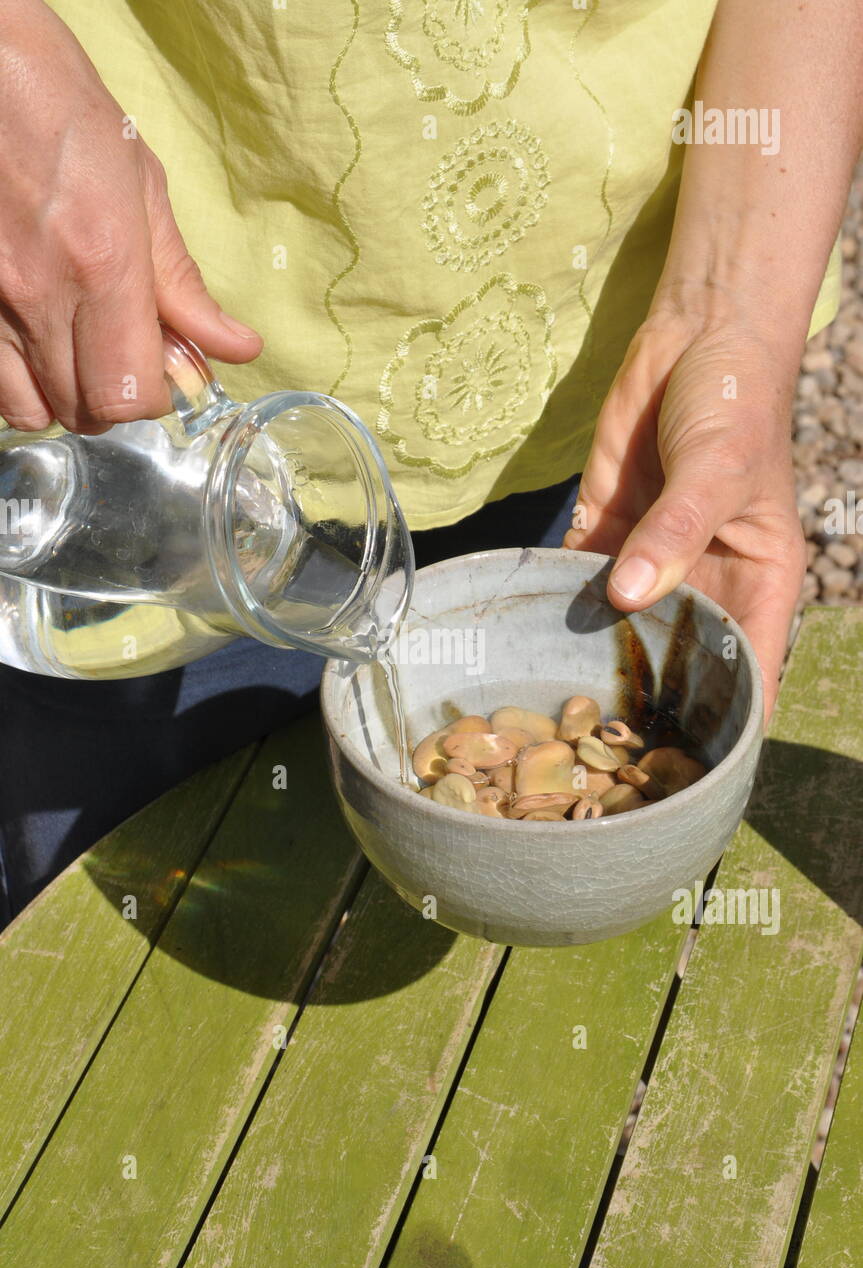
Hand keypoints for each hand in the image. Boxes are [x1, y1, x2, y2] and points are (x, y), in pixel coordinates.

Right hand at [0, 0, 261, 434]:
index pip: (131, 394)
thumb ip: (184, 283)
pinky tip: (35, 344)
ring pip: (33, 409)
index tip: (161, 371)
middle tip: (121, 359)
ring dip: (63, 397)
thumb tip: (235, 347)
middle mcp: (41, 295)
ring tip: (76, 355)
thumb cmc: (63, 113)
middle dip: (114, 400)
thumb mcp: (141, 187)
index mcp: (103, 265)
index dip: (153, 397)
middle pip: (85, 411)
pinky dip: (19, 382)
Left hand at [563, 307, 806, 724]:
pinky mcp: (603, 534)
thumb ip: (674, 533)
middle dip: (647, 707)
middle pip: (678, 665)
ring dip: (593, 664)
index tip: (691, 774)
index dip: (727, 724)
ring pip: (621, 631)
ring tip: (557, 722)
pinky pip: (576, 583)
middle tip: (605, 765)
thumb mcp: (716, 470)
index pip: (748, 672)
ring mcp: (650, 563)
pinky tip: (525, 649)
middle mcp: (705, 586)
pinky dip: (554, 610)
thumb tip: (628, 596)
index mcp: (759, 584)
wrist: (694, 335)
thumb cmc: (735, 403)